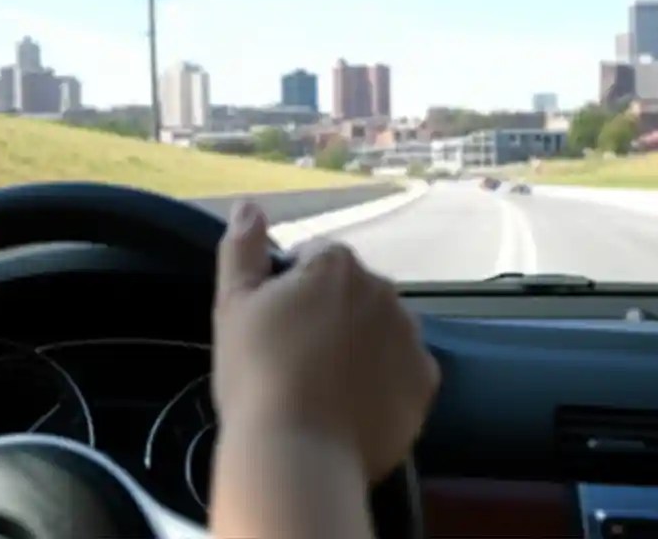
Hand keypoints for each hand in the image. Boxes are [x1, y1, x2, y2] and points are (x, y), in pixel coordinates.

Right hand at [212, 202, 439, 481]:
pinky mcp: (425, 382)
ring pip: (381, 329)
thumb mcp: (233, 305)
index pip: (314, 260)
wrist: (297, 453)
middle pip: (353, 293)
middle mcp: (384, 290)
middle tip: (295, 358)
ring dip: (361, 345)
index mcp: (337, 265)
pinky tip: (353, 406)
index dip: (290, 290)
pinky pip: (403, 371)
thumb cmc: (257, 374)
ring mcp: (410, 336)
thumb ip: (243, 249)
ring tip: (324, 387)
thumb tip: (250, 205)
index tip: (273, 327)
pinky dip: (384, 382)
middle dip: (330, 315)